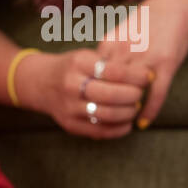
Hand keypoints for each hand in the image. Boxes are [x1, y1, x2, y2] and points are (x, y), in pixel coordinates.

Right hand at [19, 48, 146, 138]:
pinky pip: (99, 131)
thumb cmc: (72, 68)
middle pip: (111, 95)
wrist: (40, 83)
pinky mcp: (69, 124)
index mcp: (78, 63)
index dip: (136, 75)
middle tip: (140, 93)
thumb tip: (143, 77)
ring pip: (106, 114)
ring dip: (128, 113)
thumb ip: (111, 64)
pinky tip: (127, 123)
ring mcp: (69, 107)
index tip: (147, 76)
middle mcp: (71, 85)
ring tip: (135, 107)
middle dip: (133, 95)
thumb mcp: (86, 56)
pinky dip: (118, 129)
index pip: (115, 71)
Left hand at [97, 0, 187, 128]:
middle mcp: (126, 51)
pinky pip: (156, 92)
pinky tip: (141, 123)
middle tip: (99, 121)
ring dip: (125, 109)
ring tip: (121, 123)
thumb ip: (103, 54)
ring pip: (130, 90)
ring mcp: (147, 58)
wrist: (174, 9)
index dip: (88, 93)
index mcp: (110, 45)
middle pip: (108, 85)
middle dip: (102, 104)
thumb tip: (88, 73)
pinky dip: (149, 109)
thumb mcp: (117, 36)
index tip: (83, 108)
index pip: (92, 75)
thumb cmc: (142, 26)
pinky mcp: (166, 63)